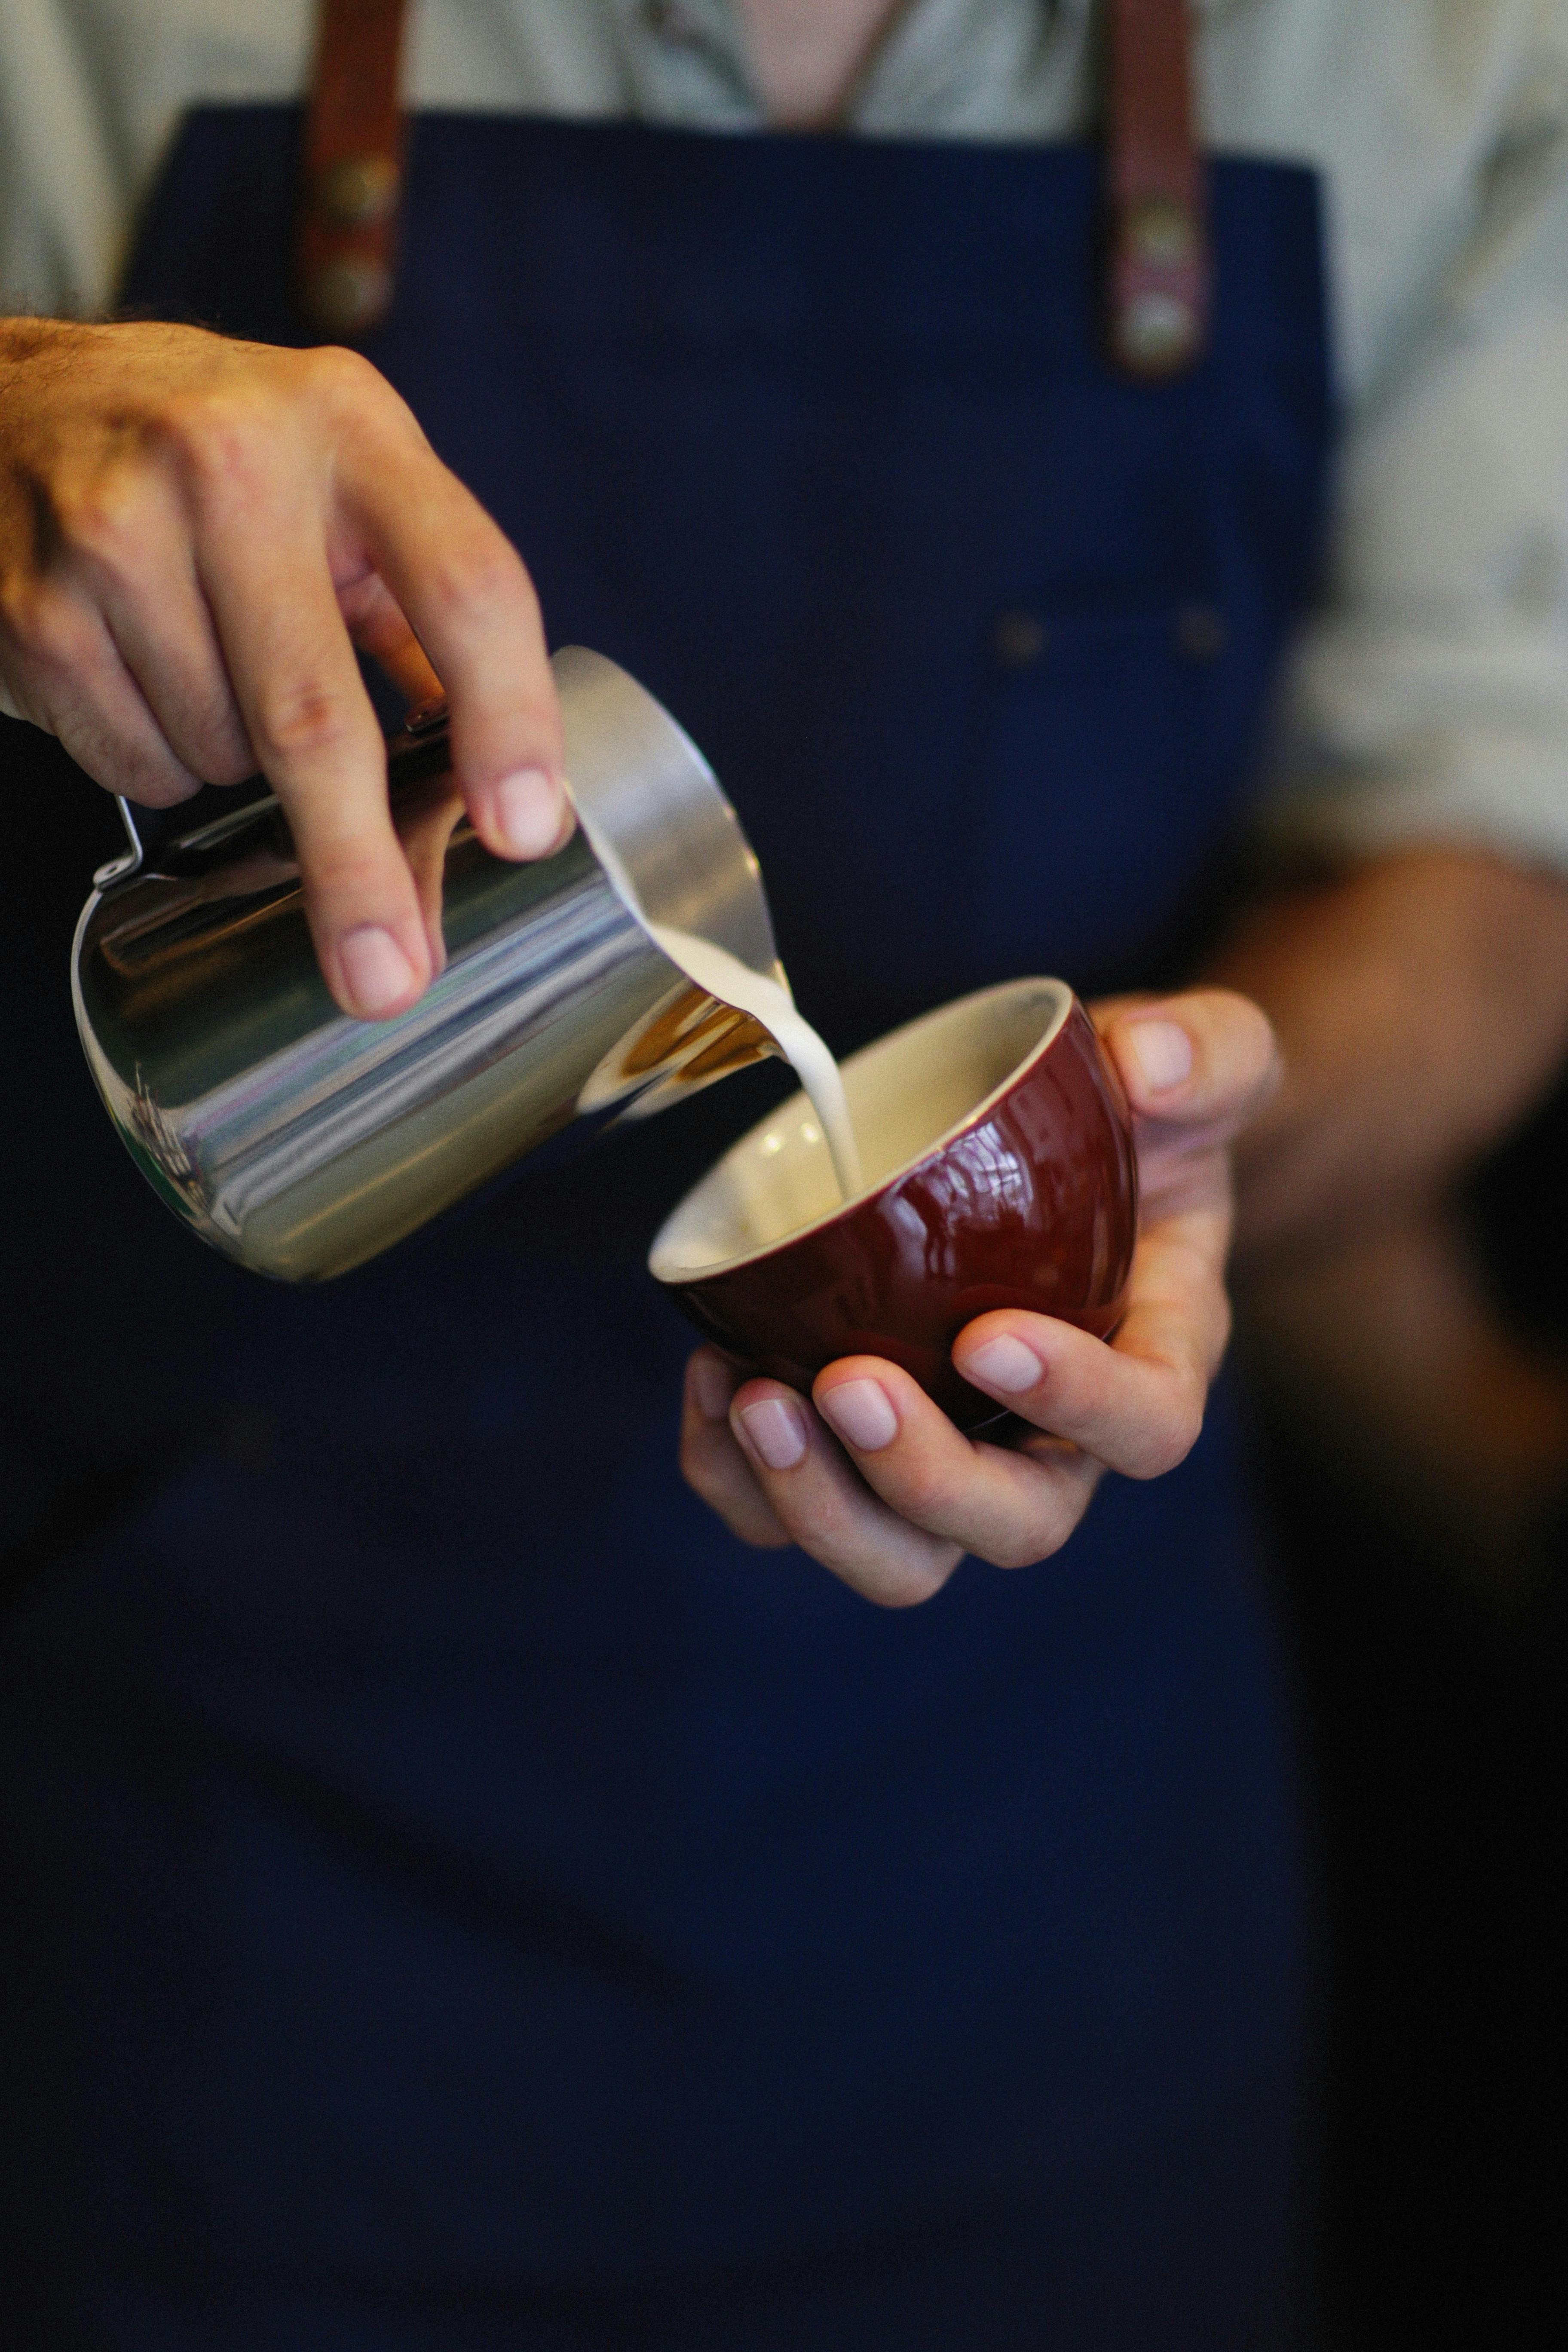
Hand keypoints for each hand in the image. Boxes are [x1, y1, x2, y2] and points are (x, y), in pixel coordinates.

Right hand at [0, 317, 565, 1017]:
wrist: (18, 396)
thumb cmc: (223, 463)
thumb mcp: (349, 489)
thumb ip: (429, 631)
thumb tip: (498, 811)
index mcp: (350, 429)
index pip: (463, 587)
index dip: (506, 721)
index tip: (524, 832)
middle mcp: (230, 462)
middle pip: (316, 713)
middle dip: (354, 868)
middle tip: (387, 978)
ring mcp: (114, 529)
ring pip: (218, 754)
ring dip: (234, 768)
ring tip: (214, 673)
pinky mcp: (33, 604)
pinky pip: (133, 761)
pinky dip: (158, 758)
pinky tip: (141, 676)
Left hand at [679, 989, 1280, 1605]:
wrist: (1069, 1145)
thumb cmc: (1141, 1117)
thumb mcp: (1205, 1059)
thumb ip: (1204, 1051)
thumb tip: (1146, 1064)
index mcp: (1157, 1356)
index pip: (1147, 1427)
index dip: (1077, 1405)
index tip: (988, 1336)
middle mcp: (1057, 1437)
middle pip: (1012, 1526)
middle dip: (922, 1478)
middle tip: (845, 1382)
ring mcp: (954, 1453)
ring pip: (900, 1554)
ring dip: (818, 1501)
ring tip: (754, 1398)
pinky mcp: (859, 1445)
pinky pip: (792, 1512)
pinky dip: (738, 1472)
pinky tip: (713, 1374)